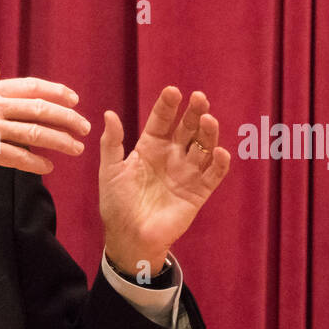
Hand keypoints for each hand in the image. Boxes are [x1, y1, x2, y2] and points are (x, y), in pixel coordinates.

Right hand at [0, 61, 90, 180]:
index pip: (31, 87)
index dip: (57, 92)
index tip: (75, 99)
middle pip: (39, 109)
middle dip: (68, 118)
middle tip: (84, 128)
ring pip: (33, 133)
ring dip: (59, 142)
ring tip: (75, 149)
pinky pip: (16, 157)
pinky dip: (35, 163)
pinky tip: (47, 168)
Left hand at [98, 87, 230, 274]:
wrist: (128, 237)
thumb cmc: (117, 204)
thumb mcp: (110, 171)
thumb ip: (112, 143)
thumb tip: (109, 114)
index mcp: (150, 148)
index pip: (162, 121)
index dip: (167, 106)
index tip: (172, 91)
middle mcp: (171, 156)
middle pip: (188, 128)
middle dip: (194, 113)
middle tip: (199, 98)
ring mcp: (187, 173)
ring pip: (203, 147)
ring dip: (208, 133)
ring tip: (209, 120)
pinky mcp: (198, 192)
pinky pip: (213, 175)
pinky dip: (219, 163)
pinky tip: (219, 152)